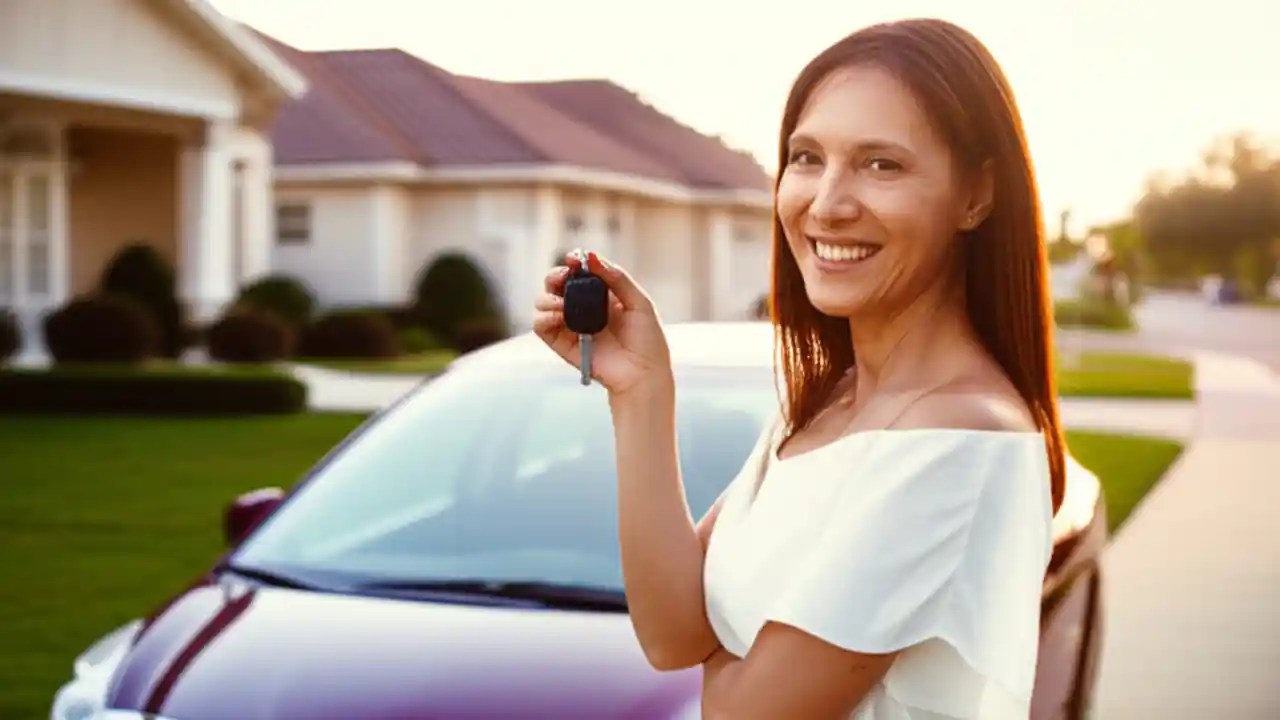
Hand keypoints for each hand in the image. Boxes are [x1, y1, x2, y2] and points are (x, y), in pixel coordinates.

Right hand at [532, 251, 671, 395]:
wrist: (643, 375)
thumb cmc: (648, 341)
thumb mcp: (639, 302)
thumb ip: (617, 278)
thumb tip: (591, 256)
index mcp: (603, 296)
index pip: (580, 273)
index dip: (573, 263)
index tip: (574, 258)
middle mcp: (584, 309)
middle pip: (556, 284)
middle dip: (555, 275)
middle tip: (563, 276)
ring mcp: (571, 326)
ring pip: (543, 303)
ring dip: (547, 297)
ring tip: (562, 303)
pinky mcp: (562, 345)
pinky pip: (540, 326)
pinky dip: (543, 317)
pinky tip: (559, 315)